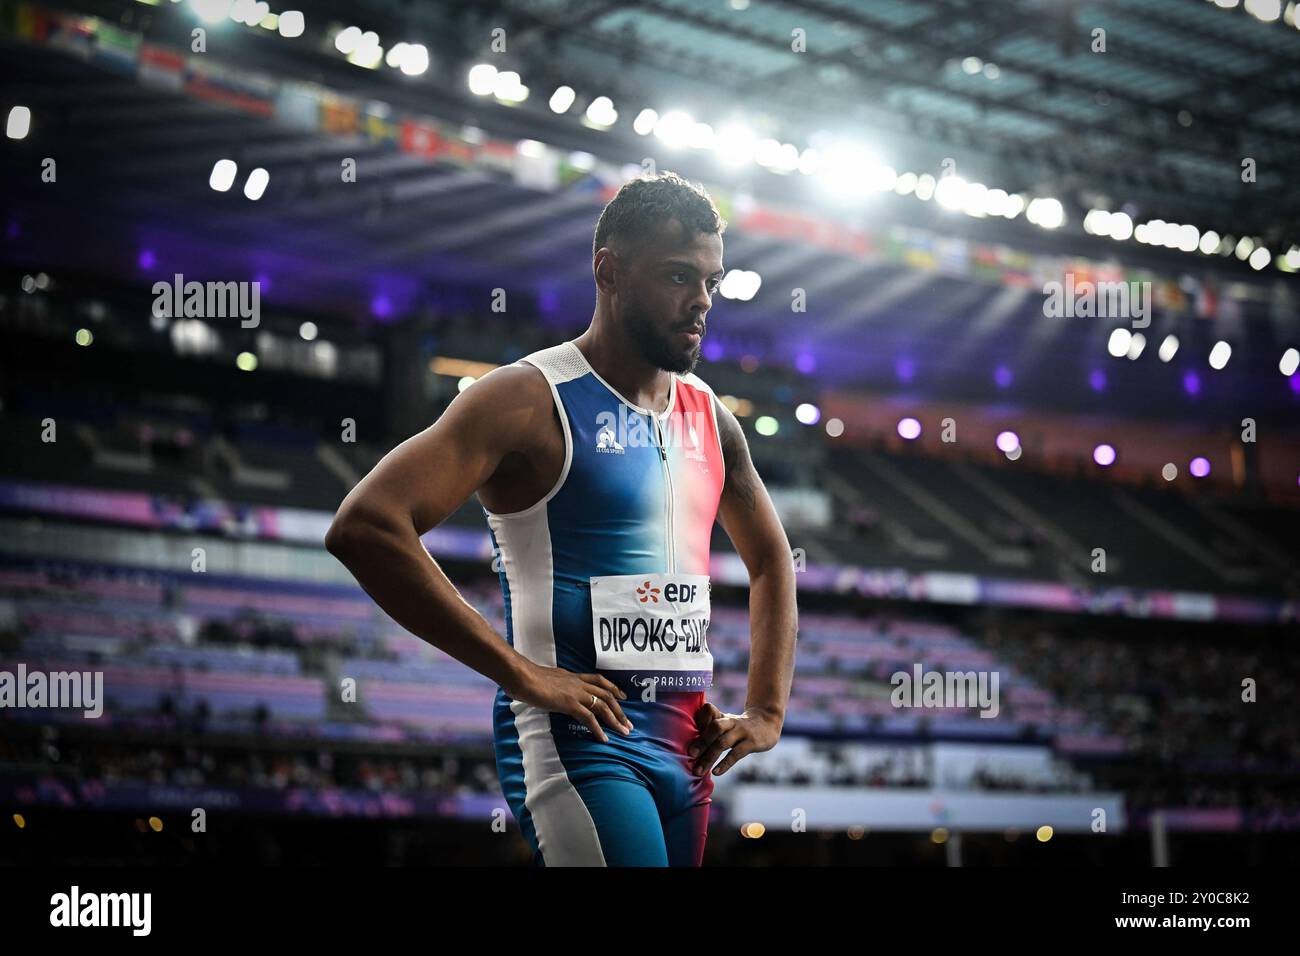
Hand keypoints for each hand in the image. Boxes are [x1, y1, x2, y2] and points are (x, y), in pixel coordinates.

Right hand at [509, 662, 632, 742]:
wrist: (522, 676)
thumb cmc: (527, 677)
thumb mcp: (546, 679)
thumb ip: (554, 685)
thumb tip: (553, 691)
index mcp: (573, 676)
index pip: (599, 680)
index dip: (613, 688)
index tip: (623, 697)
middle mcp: (578, 683)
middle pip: (607, 695)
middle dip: (620, 710)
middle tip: (628, 723)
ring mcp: (575, 693)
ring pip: (603, 706)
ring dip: (615, 720)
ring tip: (624, 732)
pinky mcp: (570, 704)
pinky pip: (589, 718)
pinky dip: (598, 729)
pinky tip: (604, 738)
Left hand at [687, 702, 781, 776]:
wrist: (767, 723)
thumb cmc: (738, 727)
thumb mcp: (725, 723)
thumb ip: (708, 729)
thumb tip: (688, 746)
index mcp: (722, 716)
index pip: (709, 710)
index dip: (699, 718)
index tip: (686, 732)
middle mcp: (731, 722)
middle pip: (715, 727)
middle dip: (701, 741)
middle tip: (690, 755)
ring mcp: (742, 732)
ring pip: (723, 742)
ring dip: (709, 757)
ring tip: (698, 771)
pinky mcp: (752, 743)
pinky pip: (736, 753)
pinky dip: (725, 763)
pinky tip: (716, 772)